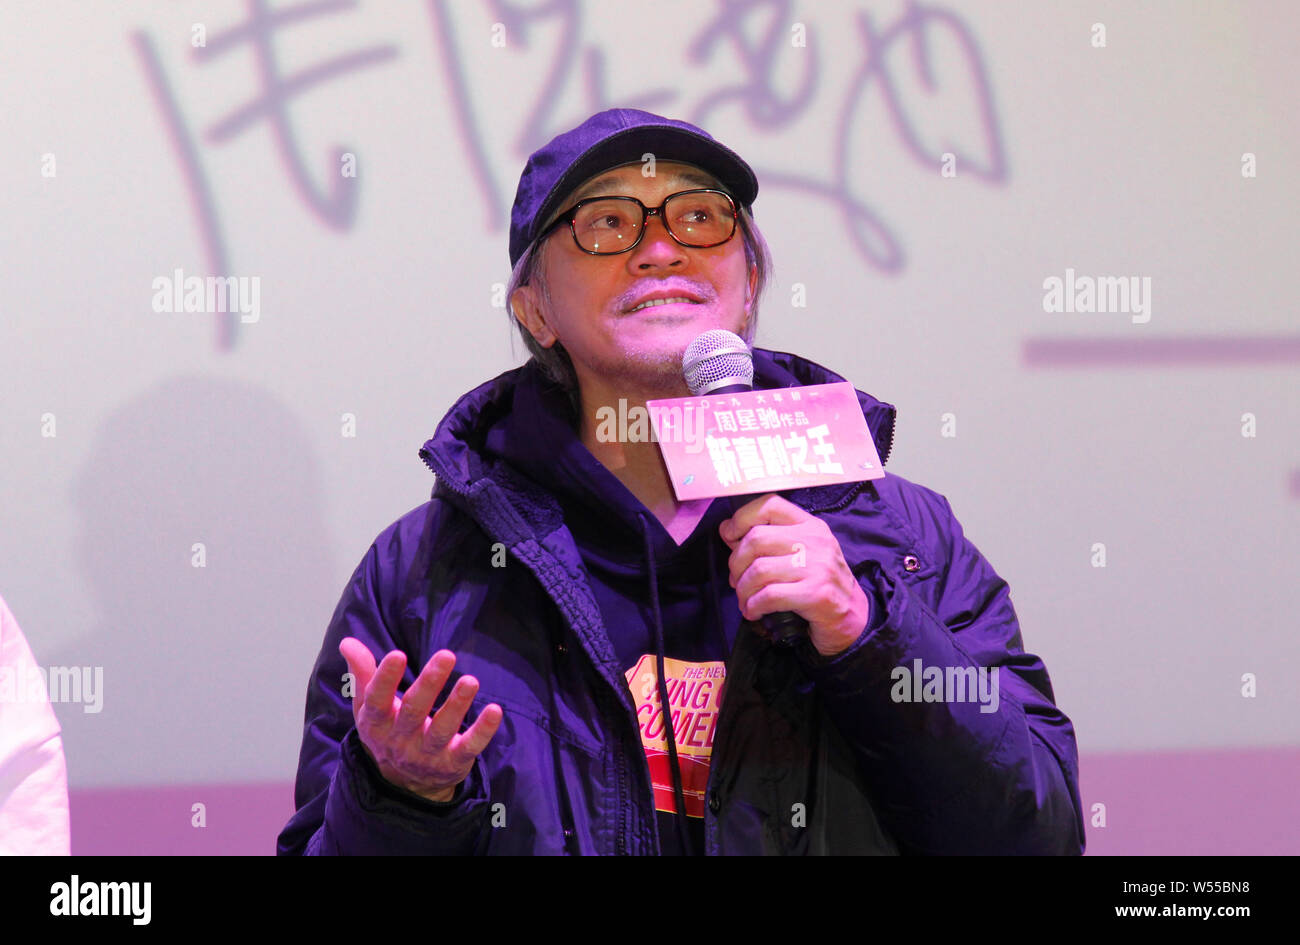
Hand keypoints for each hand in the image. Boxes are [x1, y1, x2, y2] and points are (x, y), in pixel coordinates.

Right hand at [339, 638, 502, 801]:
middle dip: (429, 683)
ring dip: (457, 705)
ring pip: (442, 730)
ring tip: (471, 681)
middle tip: (447, 654)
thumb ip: (362, 673)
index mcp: (376, 723)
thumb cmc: (387, 731)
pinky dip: (483, 731)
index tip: (397, 654)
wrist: (403, 784)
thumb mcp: (368, 706)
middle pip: (413, 711)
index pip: (377, 700)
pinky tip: (494, 710)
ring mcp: (427, 754)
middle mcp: (400, 740)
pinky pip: (469, 747)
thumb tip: (347, 642)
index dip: (385, 678)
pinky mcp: (452, 763)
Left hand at [720, 494, 871, 656]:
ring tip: (744, 601)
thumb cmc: (818, 584)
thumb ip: (767, 541)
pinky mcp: (816, 594)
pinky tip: (753, 611)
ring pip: (759, 570)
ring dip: (743, 590)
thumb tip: (727, 531)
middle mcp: (815, 541)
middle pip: (756, 539)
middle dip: (736, 563)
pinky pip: (769, 596)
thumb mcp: (800, 554)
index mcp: (810, 525)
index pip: (770, 505)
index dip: (742, 518)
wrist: (853, 618)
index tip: (729, 535)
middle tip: (736, 581)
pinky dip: (753, 606)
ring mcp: (818, 567)